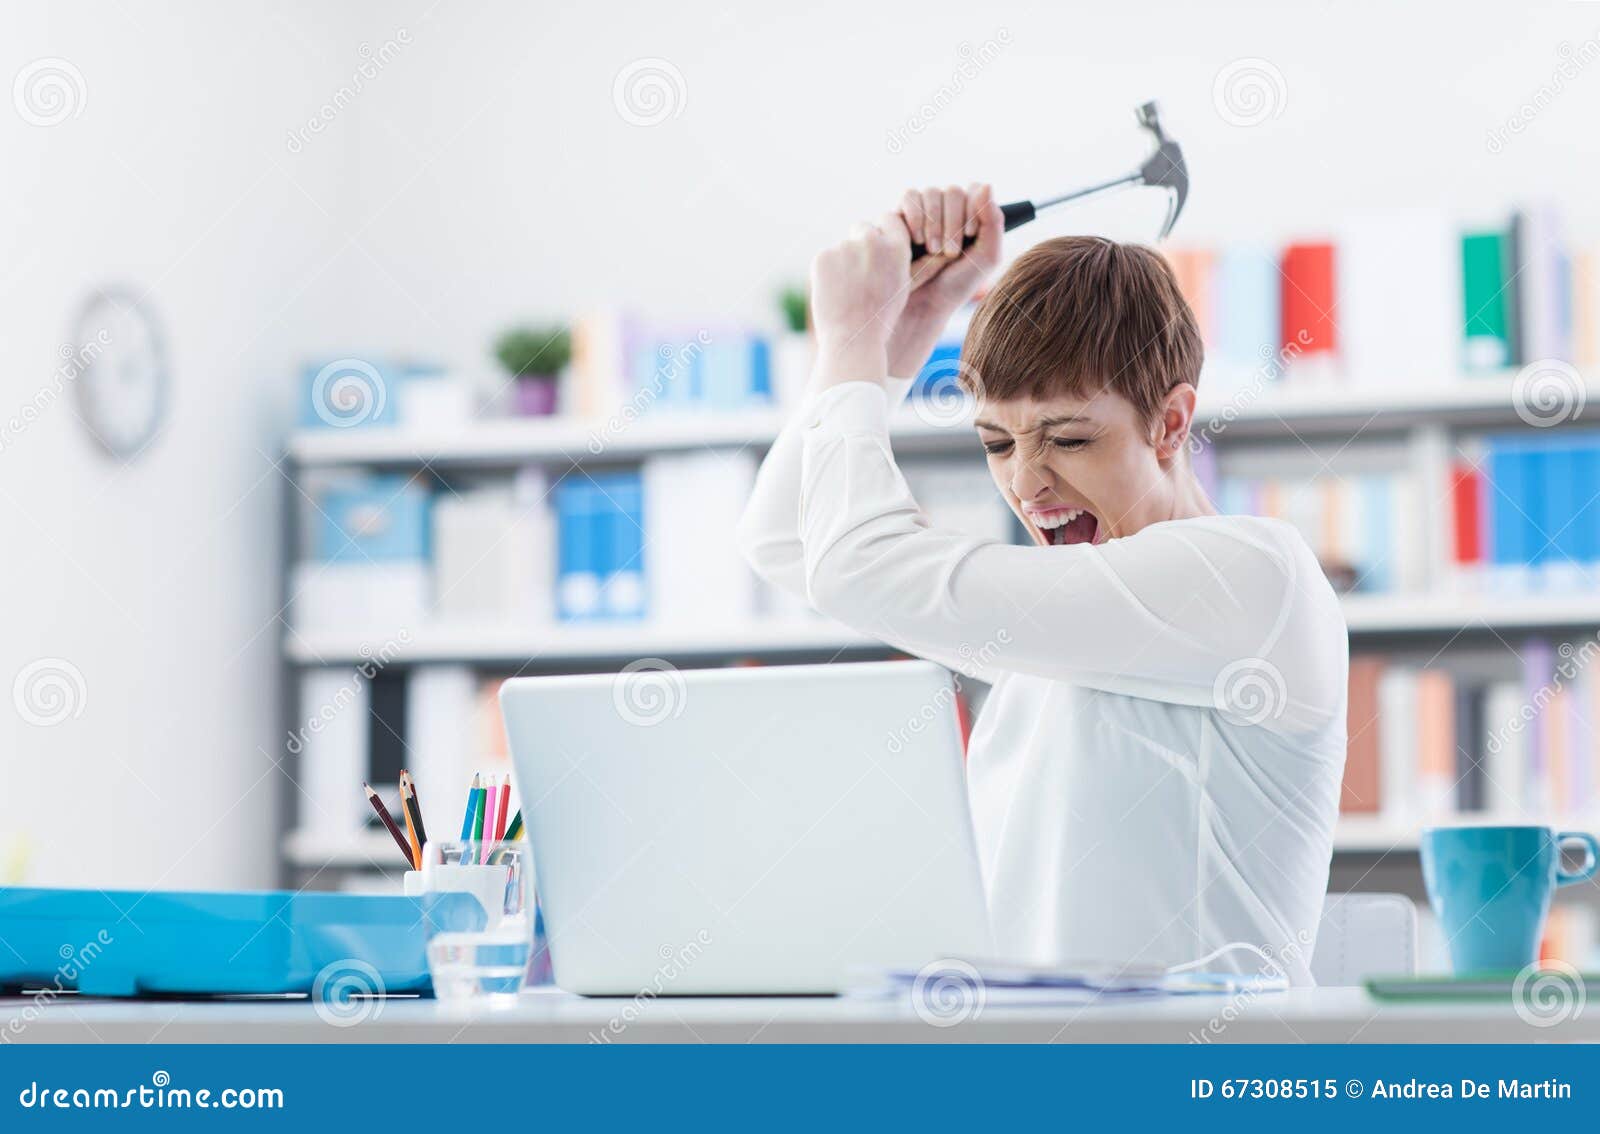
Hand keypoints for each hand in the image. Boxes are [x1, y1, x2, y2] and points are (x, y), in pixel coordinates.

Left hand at [808, 211, 915, 386]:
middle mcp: (873, 241)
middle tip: (858, 274)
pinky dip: (826, 273)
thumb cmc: (880, 319)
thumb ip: (892, 257)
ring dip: (843, 263)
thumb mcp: (900, 285)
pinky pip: (825, 259)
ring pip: (842, 247)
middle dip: (860, 244)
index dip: (883, 233)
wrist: (854, 340)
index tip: (879, 247)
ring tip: (848, 294)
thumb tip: (880, 236)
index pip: (890, 219)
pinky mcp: (823, 257)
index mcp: (897, 248)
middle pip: (863, 229)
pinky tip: (833, 295)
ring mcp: (846, 247)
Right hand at [889, 184, 1003, 376]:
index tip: (970, 235)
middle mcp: (947, 210)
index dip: (972, 209)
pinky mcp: (900, 215)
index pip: (974, 191)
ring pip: (930, 192)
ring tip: (932, 250)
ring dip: (934, 222)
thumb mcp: (986, 258)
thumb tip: (986, 184)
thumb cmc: (956, 285)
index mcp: (970, 215)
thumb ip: (994, 222)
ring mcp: (923, 211)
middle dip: (952, 222)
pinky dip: (915, 215)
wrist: (922, 304)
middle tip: (949, 252)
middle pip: (952, 191)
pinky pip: (908, 197)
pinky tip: (917, 239)